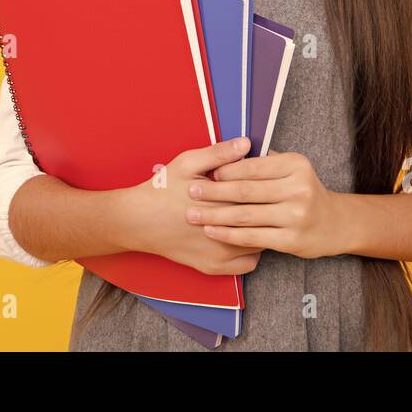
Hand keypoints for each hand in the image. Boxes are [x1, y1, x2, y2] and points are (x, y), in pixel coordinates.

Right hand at [122, 137, 264, 275]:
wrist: (138, 221)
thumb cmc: (163, 189)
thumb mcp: (188, 163)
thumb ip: (219, 154)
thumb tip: (246, 143)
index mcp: (222, 203)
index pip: (263, 196)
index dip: (271, 186)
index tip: (272, 180)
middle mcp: (225, 234)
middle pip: (265, 221)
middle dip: (271, 208)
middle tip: (272, 198)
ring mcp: (221, 255)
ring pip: (260, 243)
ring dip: (263, 230)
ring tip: (262, 216)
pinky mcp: (214, 268)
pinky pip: (248, 264)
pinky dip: (251, 251)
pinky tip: (245, 236)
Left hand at [187, 150, 344, 258]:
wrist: (333, 224)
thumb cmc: (302, 191)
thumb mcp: (292, 168)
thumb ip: (265, 161)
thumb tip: (230, 151)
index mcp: (295, 165)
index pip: (253, 167)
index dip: (226, 170)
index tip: (205, 174)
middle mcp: (298, 189)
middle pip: (246, 191)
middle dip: (214, 192)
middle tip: (191, 192)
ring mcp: (296, 216)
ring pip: (246, 215)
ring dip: (216, 215)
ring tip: (194, 213)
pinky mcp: (292, 240)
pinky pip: (253, 237)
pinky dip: (228, 234)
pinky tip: (212, 231)